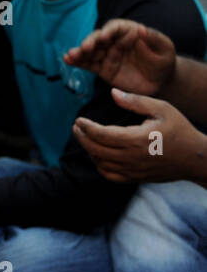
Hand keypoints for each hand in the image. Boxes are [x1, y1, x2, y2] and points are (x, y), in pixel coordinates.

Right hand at [62, 19, 175, 98]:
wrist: (162, 80)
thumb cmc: (164, 59)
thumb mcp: (164, 47)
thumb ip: (153, 38)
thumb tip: (140, 29)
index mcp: (128, 31)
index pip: (115, 28)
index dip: (108, 31)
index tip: (103, 37)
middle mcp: (114, 41)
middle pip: (98, 39)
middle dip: (90, 42)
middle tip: (84, 48)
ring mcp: (107, 54)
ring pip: (90, 51)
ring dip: (79, 53)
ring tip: (70, 56)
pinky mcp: (103, 68)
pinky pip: (88, 64)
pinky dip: (78, 62)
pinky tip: (69, 61)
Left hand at [73, 88, 206, 184]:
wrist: (196, 158)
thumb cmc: (180, 130)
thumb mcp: (162, 109)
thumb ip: (135, 101)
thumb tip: (113, 93)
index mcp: (137, 139)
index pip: (102, 135)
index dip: (86, 128)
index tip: (78, 120)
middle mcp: (133, 157)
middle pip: (96, 150)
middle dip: (82, 138)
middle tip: (77, 127)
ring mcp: (134, 170)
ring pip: (101, 164)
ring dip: (89, 151)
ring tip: (86, 138)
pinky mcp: (136, 178)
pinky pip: (110, 176)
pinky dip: (100, 166)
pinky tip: (98, 155)